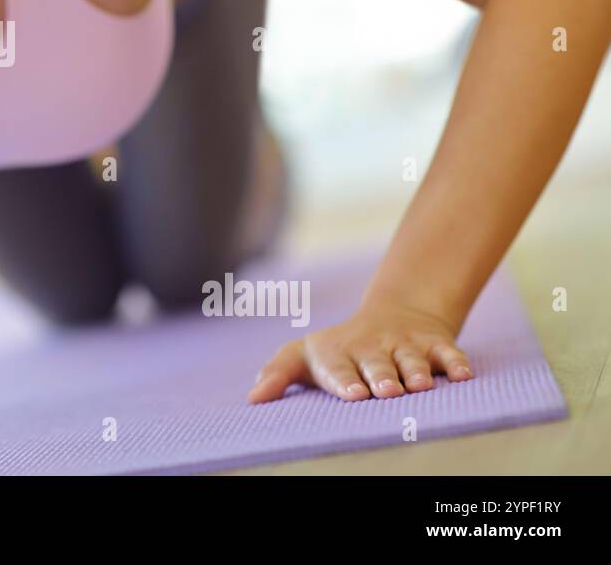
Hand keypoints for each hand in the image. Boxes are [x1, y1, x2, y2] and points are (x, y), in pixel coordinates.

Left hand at [246, 296, 474, 403]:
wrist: (395, 315)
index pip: (336, 367)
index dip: (343, 379)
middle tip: (383, 391)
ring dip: (415, 371)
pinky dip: (456, 362)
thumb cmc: (339, 350)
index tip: (351, 394)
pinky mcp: (434, 344)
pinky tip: (463, 376)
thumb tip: (252, 400)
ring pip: (410, 359)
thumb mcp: (303, 356)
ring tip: (418, 386)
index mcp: (335, 352)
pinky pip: (448, 352)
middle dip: (380, 376)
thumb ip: (278, 375)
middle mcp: (370, 347)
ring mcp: (403, 345)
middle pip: (375, 364)